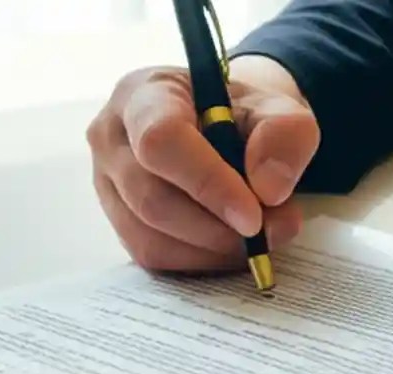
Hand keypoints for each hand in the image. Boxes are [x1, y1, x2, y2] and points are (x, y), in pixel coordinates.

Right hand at [86, 56, 318, 272]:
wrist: (219, 126)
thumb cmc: (239, 114)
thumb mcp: (277, 107)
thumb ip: (285, 134)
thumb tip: (269, 190)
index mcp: (142, 94)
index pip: (160, 140)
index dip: (207, 183)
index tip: (253, 216)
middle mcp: (110, 138)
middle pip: (152, 199)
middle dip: (216, 228)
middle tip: (269, 231)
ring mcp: (107, 184)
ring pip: (150, 237)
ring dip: (212, 249)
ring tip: (257, 237)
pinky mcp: (118, 222)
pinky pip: (154, 256)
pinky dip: (201, 260)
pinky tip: (230, 245)